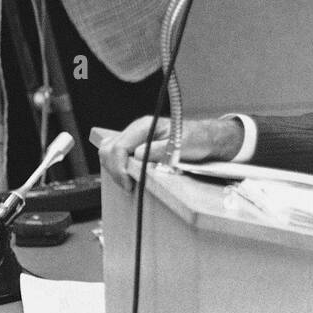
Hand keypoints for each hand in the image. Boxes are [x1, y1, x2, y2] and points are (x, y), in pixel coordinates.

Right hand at [98, 116, 243, 190]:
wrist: (205, 139)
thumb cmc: (196, 139)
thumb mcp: (182, 144)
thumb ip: (161, 149)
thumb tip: (138, 154)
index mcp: (145, 126)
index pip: (118, 147)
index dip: (119, 168)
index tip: (128, 184)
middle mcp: (136, 130)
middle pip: (108, 149)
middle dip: (114, 170)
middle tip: (129, 186)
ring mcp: (134, 138)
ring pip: (108, 152)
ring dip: (115, 170)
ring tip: (130, 182)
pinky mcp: (134, 147)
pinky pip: (116, 156)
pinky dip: (118, 168)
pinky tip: (130, 176)